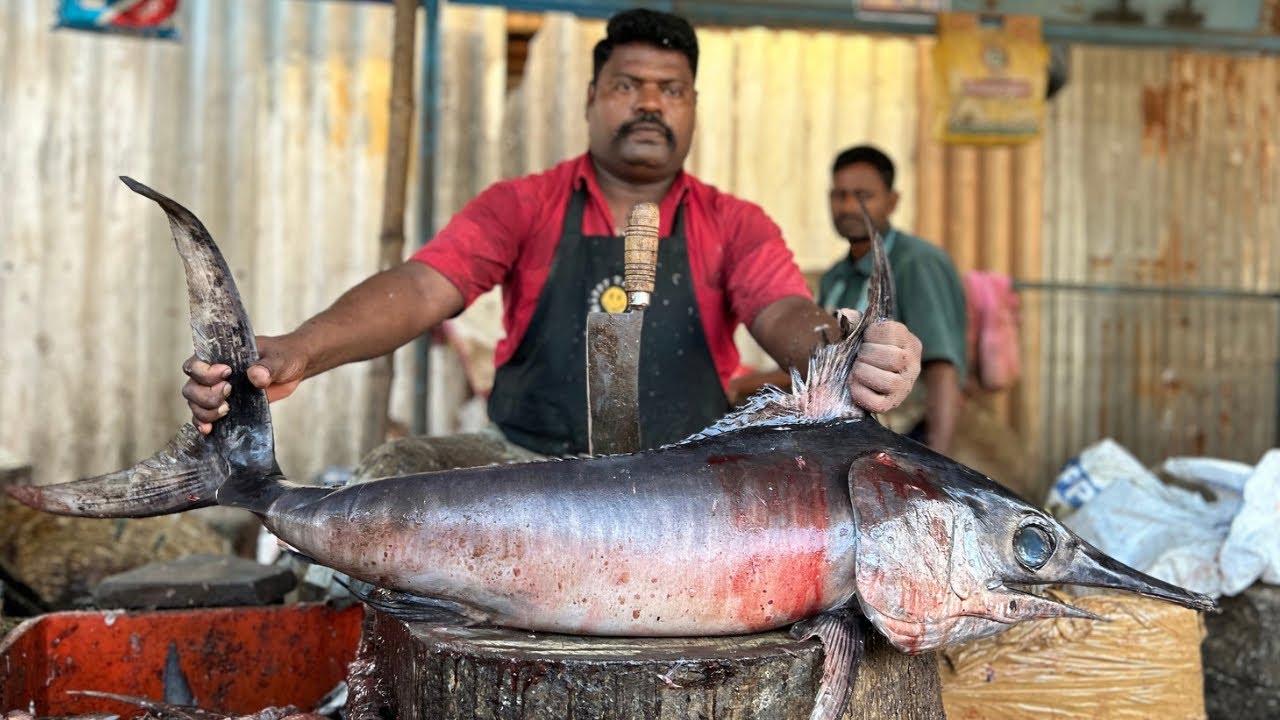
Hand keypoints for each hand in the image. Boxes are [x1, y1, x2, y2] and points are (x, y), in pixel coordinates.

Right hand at [181, 335, 307, 433]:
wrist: (292, 369)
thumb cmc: (283, 357)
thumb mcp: (279, 359)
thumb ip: (268, 366)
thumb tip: (256, 375)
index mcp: (220, 356)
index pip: (195, 364)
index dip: (205, 373)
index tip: (227, 374)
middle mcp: (213, 374)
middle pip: (191, 388)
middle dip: (206, 395)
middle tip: (229, 393)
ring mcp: (217, 392)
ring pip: (195, 404)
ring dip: (206, 411)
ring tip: (227, 410)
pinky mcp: (225, 407)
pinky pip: (204, 417)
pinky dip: (203, 423)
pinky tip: (209, 429)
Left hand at [848, 317, 921, 413]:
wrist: (865, 376)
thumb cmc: (867, 349)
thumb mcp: (864, 332)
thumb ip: (856, 321)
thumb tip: (845, 315)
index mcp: (909, 342)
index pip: (892, 332)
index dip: (871, 334)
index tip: (866, 338)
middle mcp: (913, 365)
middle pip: (893, 358)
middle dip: (867, 355)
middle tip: (860, 357)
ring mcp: (904, 387)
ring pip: (888, 381)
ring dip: (864, 373)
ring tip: (857, 370)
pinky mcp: (891, 404)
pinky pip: (877, 403)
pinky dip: (860, 393)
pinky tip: (855, 384)